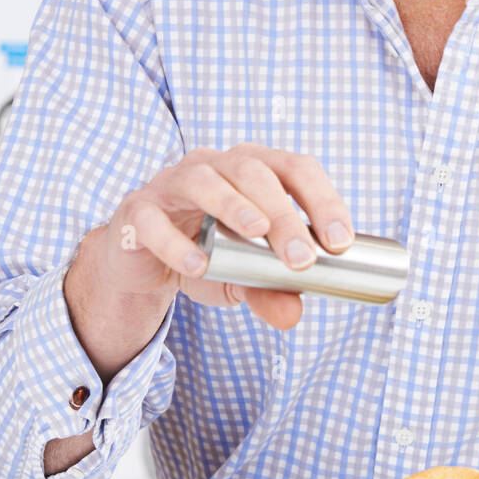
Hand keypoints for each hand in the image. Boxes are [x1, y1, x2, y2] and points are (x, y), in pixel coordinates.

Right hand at [102, 144, 353, 329]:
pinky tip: (199, 265)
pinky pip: (155, 220)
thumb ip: (269, 291)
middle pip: (255, 172)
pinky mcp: (137, 209)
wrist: (141, 265)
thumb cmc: (203, 254)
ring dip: (235, 206)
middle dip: (284, 214)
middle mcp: (214, 164)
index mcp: (252, 169)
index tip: (340, 241)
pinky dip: (178, 243)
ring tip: (258, 234)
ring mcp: (172, 182)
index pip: (295, 168)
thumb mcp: (242, 278)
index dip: (323, 199)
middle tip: (303, 258)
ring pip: (205, 179)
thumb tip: (294, 314)